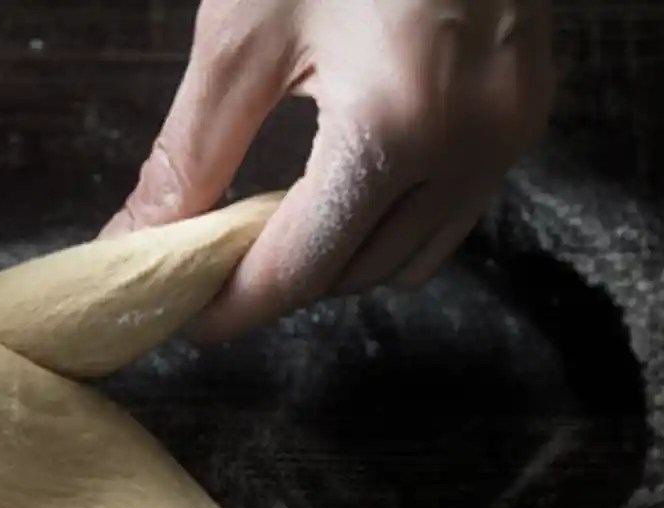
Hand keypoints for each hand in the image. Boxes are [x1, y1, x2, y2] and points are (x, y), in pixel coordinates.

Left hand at [104, 0, 553, 339]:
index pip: (301, 266)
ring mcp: (509, 132)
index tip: (185, 318)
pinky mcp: (524, 114)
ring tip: (269, 230)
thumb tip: (139, 236)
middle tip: (212, 266)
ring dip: (335, 262)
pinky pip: (452, 213)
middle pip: (354, 273)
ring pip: (411, 258)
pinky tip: (341, 193)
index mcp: (394, 123)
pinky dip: (388, 225)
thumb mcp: (243, 34)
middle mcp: (469, 144)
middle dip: (277, 283)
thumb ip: (190, 153)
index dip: (234, 307)